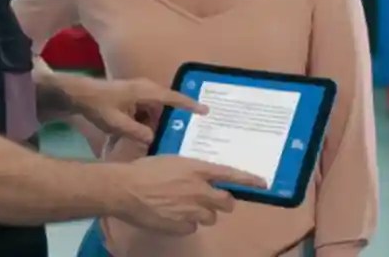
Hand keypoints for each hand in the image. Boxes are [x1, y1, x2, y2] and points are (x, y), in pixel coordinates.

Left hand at [68, 76, 205, 144]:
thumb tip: (153, 139)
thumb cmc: (99, 106)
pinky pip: (146, 110)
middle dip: (173, 119)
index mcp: (146, 91)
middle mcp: (146, 89)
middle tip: (184, 134)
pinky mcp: (132, 98)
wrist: (79, 94)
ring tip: (162, 138)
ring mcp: (139, 92)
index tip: (206, 111)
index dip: (190, 104)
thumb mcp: (116, 123)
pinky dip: (147, 121)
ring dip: (156, 123)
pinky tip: (143, 135)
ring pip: (155, 110)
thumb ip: (136, 132)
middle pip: (166, 106)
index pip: (173, 97)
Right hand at [110, 156, 267, 234]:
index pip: (231, 174)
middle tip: (213, 200)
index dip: (249, 180)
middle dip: (223, 201)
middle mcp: (200, 191)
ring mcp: (192, 211)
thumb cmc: (145, 169)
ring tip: (184, 206)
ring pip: (210, 217)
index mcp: (198, 170)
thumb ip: (190, 169)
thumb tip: (198, 175)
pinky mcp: (182, 226)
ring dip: (202, 213)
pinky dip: (186, 223)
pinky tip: (172, 216)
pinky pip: (192, 227)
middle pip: (226, 202)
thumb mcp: (172, 161)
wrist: (125, 189)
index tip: (263, 184)